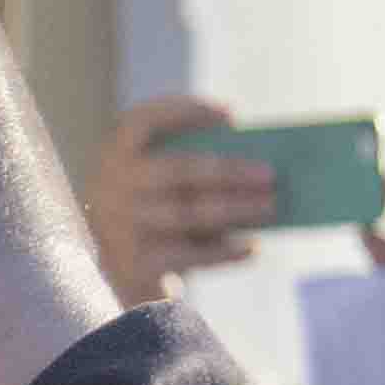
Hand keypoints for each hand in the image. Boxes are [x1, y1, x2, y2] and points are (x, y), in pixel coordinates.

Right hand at [83, 95, 275, 307]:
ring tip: (272, 206)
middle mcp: (112, 186)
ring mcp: (120, 226)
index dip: (184, 111)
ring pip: (188, 214)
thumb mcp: (156, 179)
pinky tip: (253, 248)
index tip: (230, 115)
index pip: (143, 121)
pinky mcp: (135, 264)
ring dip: (236, 209)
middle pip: (178, 171)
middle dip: (229, 170)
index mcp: (116, 153)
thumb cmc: (152, 209)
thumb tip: (252, 160)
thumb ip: (189, 163)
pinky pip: (189, 256)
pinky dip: (224, 252)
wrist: (117, 272)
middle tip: (271, 173)